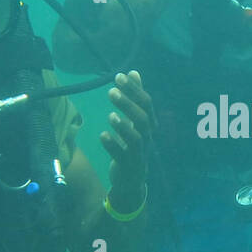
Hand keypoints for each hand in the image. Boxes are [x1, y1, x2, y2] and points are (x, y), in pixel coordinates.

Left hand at [102, 71, 153, 208]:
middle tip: (111, 91)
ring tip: (110, 115)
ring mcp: (138, 153)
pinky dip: (112, 145)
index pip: (146, 104)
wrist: (132, 179)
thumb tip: (133, 72)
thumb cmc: (133, 145)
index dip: (134, 90)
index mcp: (148, 125)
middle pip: (143, 119)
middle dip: (128, 104)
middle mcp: (147, 138)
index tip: (119, 76)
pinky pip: (122, 156)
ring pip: (136, 139)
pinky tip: (102, 135)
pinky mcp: (128, 166)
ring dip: (123, 126)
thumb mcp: (135, 121)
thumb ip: (135, 97)